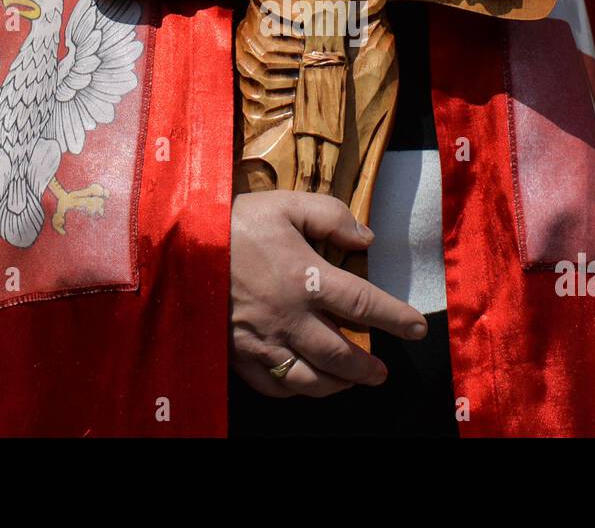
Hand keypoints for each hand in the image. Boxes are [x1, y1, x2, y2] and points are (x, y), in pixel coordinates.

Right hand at [230, 190, 427, 397]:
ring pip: (310, 379)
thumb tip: (366, 239)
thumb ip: (331, 216)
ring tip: (353, 382)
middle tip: (383, 371)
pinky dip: (296, 390)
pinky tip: (306, 383)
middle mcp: (290, 316)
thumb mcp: (286, 203)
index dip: (395, 318)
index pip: (363, 304)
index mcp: (306, 277)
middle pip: (341, 354)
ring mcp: (263, 339)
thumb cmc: (236, 222)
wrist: (178, 245)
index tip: (416, 328)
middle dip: (368, 367)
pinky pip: (273, 384)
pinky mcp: (238, 353)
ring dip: (338, 385)